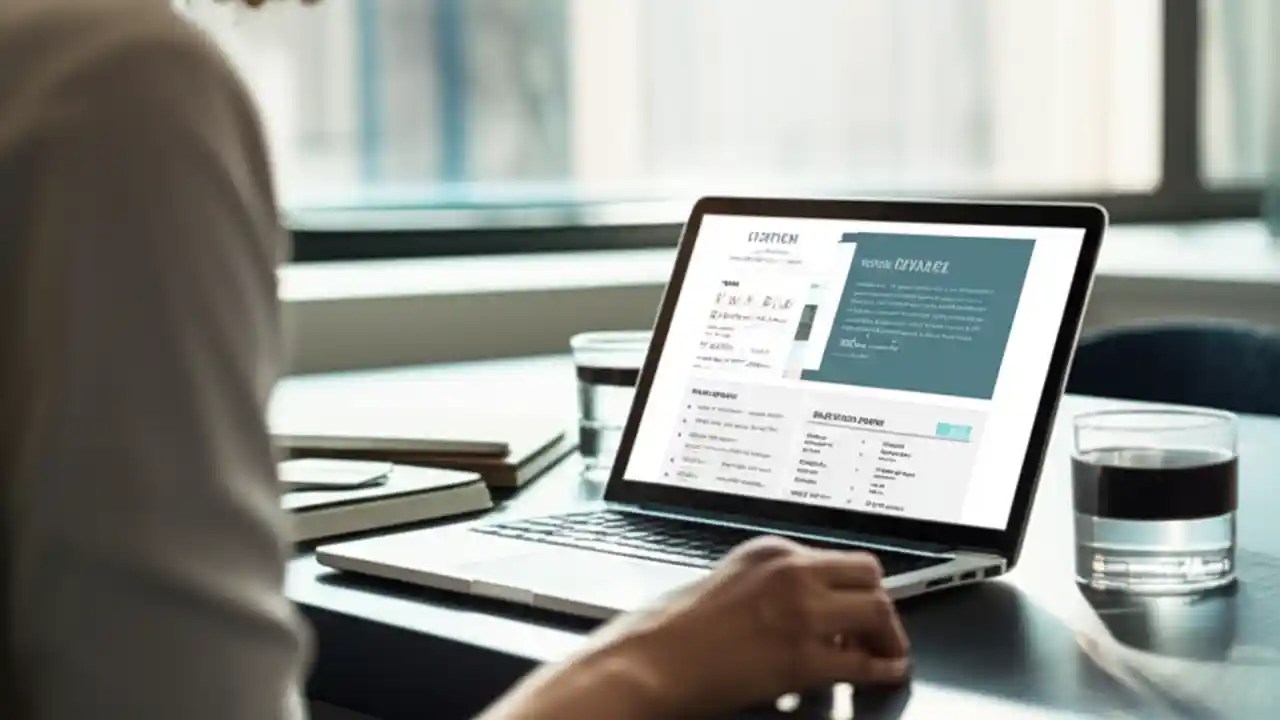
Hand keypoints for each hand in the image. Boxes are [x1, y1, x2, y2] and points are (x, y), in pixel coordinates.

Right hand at [579, 535, 910, 716]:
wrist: (651, 660)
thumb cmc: (674, 630)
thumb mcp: (729, 582)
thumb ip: (772, 586)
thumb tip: (808, 606)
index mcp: (770, 551)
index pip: (839, 559)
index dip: (856, 588)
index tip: (861, 606)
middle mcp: (790, 572)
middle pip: (868, 576)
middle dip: (880, 605)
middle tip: (879, 631)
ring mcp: (800, 612)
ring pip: (877, 610)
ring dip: (886, 635)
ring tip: (884, 653)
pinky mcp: (802, 657)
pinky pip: (863, 663)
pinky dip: (882, 670)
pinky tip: (885, 673)